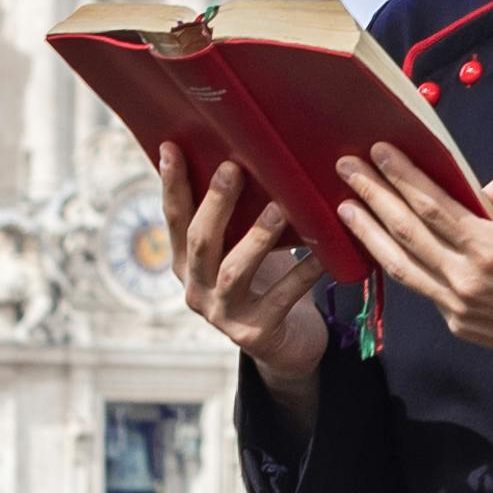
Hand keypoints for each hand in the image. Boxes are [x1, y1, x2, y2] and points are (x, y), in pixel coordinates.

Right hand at [156, 143, 325, 416]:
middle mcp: (196, 289)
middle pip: (200, 241)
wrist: (286, 346)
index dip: (171, 184)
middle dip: (216, 203)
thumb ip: (234, 219)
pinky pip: (281, 298)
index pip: (174, 219)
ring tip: (280, 208)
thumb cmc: (264, 282)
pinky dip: (302, 274)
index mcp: (187, 264)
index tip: (171, 146)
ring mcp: (223, 315)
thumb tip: (246, 155)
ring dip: (257, 237)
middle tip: (233, 167)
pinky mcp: (255, 334)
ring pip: (235, 271)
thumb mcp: (241, 249)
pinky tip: (321, 255)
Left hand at [335, 150, 492, 375]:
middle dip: (372, 195)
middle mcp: (464, 279)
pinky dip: (399, 264)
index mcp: (489, 247)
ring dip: (369, 233)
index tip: (378, 151)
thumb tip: (478, 189)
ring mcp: (456, 306)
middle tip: (345, 168)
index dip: (401, 176)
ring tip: (345, 207)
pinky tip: (383, 246)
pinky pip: (422, 288)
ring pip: (400, 266)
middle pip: (405, 231)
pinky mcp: (457, 325)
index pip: (431, 204)